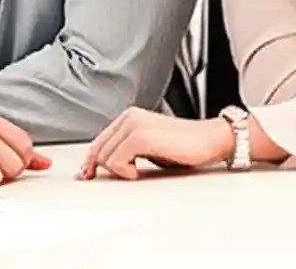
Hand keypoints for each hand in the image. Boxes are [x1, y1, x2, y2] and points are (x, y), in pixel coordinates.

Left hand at [77, 107, 232, 180]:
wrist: (209, 139)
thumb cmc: (183, 147)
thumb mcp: (148, 148)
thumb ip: (127, 150)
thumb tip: (105, 166)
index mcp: (129, 117)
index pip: (99, 140)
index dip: (89, 160)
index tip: (86, 174)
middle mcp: (129, 117)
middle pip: (98, 149)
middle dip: (100, 169)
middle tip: (107, 179)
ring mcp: (134, 125)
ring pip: (105, 156)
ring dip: (118, 170)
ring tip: (137, 171)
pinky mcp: (141, 136)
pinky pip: (117, 160)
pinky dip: (124, 171)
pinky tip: (137, 172)